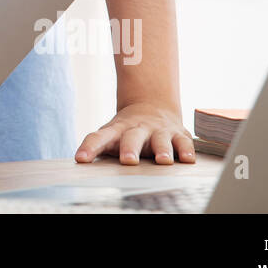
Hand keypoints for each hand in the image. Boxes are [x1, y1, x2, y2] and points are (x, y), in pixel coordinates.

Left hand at [74, 100, 195, 164]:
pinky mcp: (178, 135)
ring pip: (160, 140)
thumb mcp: (112, 135)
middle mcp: (138, 129)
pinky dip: (186, 151)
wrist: (152, 104)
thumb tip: (81, 163)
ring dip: (162, 150)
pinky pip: (184, 142)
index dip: (90, 148)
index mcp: (117, 130)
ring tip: (162, 160)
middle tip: (128, 160)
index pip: (99, 137)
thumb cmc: (127, 130)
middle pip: (132, 138)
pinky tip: (187, 159)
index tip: (81, 159)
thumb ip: (100, 148)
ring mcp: (159, 131)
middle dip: (130, 148)